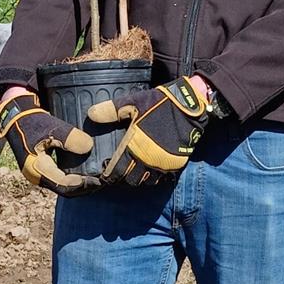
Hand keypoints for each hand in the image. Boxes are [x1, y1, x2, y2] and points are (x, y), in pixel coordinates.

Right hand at [0, 90, 95, 192]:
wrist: (16, 116)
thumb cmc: (32, 121)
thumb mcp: (52, 127)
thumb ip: (70, 137)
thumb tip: (89, 146)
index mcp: (37, 169)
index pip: (64, 186)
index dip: (83, 185)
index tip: (99, 180)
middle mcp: (37, 176)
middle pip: (64, 190)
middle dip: (83, 188)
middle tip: (102, 181)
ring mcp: (39, 173)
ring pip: (62, 185)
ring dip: (79, 183)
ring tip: (96, 177)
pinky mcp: (42, 168)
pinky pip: (60, 178)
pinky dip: (73, 177)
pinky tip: (85, 170)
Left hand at [87, 76, 213, 186]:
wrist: (191, 107)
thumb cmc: (161, 103)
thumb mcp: (134, 102)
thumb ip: (111, 110)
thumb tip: (91, 115)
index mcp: (134, 146)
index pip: (116, 171)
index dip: (108, 176)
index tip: (104, 174)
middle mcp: (148, 160)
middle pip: (130, 181)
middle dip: (122, 179)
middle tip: (117, 173)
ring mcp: (163, 164)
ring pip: (146, 182)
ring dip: (138, 179)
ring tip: (132, 172)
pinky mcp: (175, 164)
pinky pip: (161, 178)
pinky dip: (153, 177)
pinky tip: (149, 170)